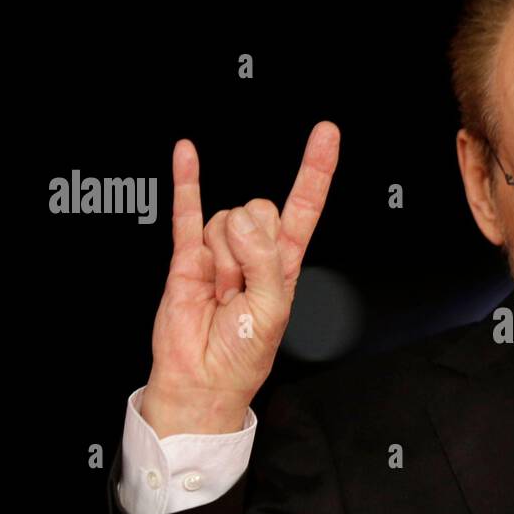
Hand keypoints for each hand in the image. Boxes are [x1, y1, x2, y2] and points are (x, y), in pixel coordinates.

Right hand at [140, 122, 340, 436]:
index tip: (326, 133)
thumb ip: (264, 261)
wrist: (201, 380)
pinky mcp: (186, 256)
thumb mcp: (273, 310)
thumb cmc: (242, 355)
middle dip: (252, 246)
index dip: (315, 171)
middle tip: (243, 285)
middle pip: (260, 210)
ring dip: (224, 258)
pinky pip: (186, 209)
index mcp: (284, 264)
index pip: (303, 207)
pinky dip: (187, 179)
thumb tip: (240, 220)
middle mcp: (254, 252)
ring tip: (220, 291)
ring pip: (225, 220)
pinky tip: (187, 152)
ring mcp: (219, 251)